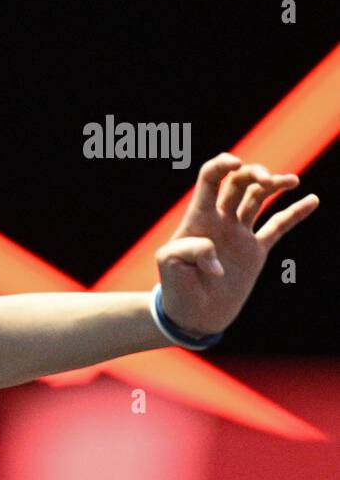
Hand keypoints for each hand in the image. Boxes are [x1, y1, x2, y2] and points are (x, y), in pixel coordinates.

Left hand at [155, 153, 318, 336]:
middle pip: (238, 182)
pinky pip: (278, 226)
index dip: (222, 165)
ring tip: (291, 182)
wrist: (193, 315)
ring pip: (258, 198)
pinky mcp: (255, 250)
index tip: (237, 164)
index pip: (210, 178)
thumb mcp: (169, 263)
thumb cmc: (175, 287)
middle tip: (267, 180)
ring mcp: (239, 234)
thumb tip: (216, 253)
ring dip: (274, 184)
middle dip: (254, 174)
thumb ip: (190, 249)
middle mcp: (220, 220)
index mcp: (198, 217)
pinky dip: (295, 212)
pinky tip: (312, 201)